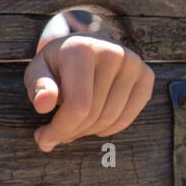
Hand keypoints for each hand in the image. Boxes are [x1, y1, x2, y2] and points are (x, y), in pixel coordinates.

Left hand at [24, 31, 154, 152]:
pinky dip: (108, 129)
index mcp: (82, 50)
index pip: (78, 106)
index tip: (44, 139)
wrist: (84, 46)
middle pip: (94, 115)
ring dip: (87, 132)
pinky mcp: (147, 75)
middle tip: (55, 134)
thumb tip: (44, 105)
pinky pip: (128, 117)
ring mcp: (133, 64)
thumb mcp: (38, 71)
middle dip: (70, 132)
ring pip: (111, 119)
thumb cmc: (57, 64)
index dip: (60, 130)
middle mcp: (112, 53)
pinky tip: (92, 122)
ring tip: (72, 125)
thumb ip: (38, 87)